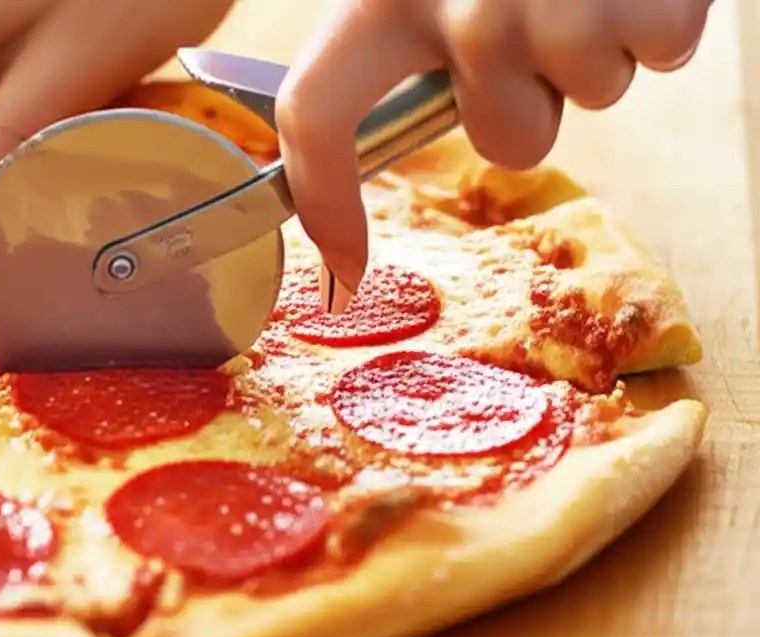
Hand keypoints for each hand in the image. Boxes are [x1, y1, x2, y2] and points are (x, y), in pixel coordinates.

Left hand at [276, 0, 710, 306]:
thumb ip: (390, 39)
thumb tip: (339, 149)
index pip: (315, 112)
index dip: (324, 204)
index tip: (343, 269)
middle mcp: (457, 3)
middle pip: (506, 140)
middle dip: (534, 104)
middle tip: (540, 24)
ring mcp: (551, 2)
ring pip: (587, 101)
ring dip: (598, 51)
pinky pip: (663, 55)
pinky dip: (662, 19)